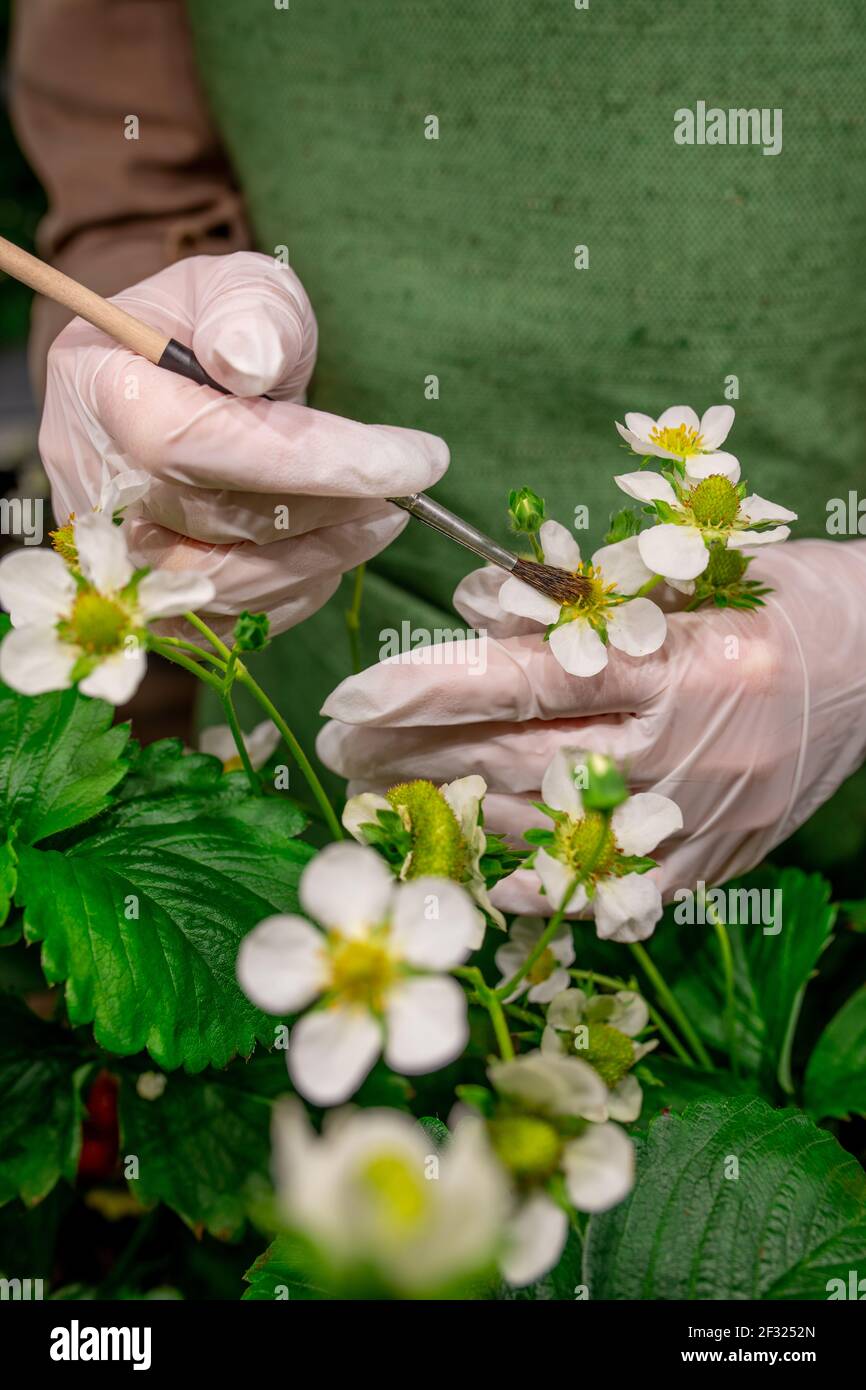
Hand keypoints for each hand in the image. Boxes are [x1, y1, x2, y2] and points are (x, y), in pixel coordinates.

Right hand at [40, 252, 447, 634]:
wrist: (165, 379)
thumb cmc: (210, 327)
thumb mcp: (236, 286)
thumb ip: (250, 312)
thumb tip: (250, 363)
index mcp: (100, 387)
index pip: (200, 443)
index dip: (316, 462)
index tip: (416, 459)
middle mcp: (91, 478)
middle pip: (216, 523)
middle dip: (329, 510)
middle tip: (404, 490)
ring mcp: (109, 550)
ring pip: (221, 587)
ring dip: (321, 559)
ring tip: (383, 519)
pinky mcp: (142, 597)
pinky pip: (221, 625)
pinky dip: (291, 597)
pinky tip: (331, 553)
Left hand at [317, 540, 865, 913]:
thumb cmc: (794, 597)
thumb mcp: (703, 567)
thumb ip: (592, 594)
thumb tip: (481, 609)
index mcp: (683, 663)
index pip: (531, 680)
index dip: (432, 691)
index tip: (355, 698)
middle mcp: (689, 750)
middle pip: (522, 761)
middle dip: (416, 759)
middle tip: (342, 754)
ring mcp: (703, 817)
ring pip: (551, 831)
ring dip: (458, 819)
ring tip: (384, 802)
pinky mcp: (715, 859)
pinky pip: (612, 890)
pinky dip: (540, 885)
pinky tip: (481, 874)